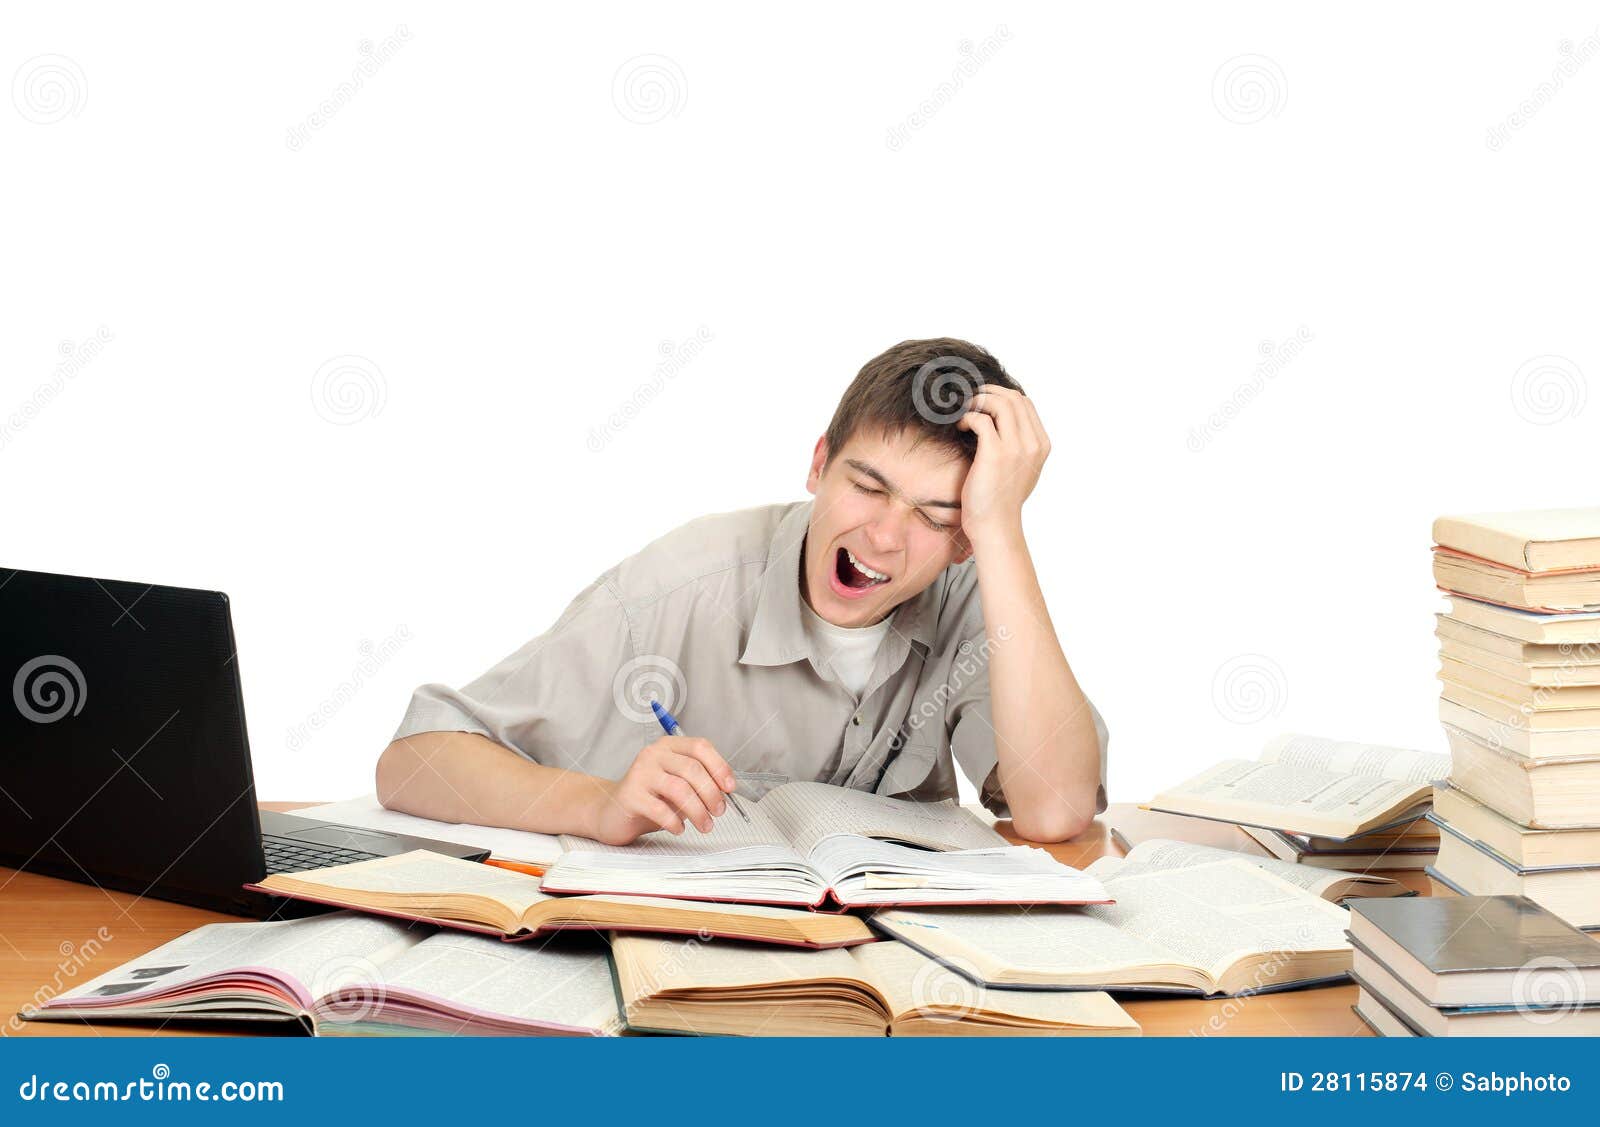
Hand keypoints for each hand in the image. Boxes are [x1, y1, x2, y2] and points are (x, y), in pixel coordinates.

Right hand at [591, 736, 737, 843]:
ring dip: (698, 811)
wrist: (612, 812)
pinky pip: (660, 809)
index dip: (720, 766)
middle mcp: (653, 754)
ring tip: (705, 825)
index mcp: (669, 746)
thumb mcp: (678, 785)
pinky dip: (675, 822)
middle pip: (692, 768)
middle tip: (719, 812)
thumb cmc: (650, 799)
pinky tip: (679, 829)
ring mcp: (640, 773)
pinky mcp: (629, 795)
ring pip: (679, 788)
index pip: (700, 747)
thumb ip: (698, 783)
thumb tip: (725, 793)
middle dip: (711, 793)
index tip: (730, 788)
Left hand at [956, 384, 1049, 540]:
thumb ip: (1020, 446)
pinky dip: (968, 417)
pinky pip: (981, 419)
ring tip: (964, 411)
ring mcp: (1016, 448)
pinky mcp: (995, 453)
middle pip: (1013, 398)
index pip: (1025, 403)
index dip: (1002, 395)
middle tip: (970, 400)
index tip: (984, 401)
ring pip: (999, 403)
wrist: (995, 526)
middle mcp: (1032, 444)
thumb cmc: (1002, 500)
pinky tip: (960, 426)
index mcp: (1041, 445)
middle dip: (989, 393)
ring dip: (978, 401)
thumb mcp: (1021, 470)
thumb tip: (1002, 423)